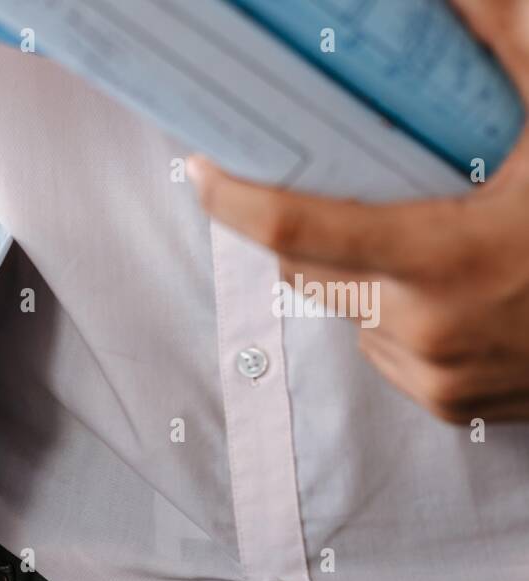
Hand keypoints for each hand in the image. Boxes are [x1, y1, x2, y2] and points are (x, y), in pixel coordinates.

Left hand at [188, 0, 528, 423]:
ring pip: (346, 312)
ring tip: (416, 236)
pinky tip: (445, 290)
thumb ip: (512, 57)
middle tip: (336, 186)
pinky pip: (383, 351)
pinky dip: (393, 317)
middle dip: (303, 230)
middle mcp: (427, 329)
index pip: (296, 231)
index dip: (235, 199)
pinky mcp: (450, 406)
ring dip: (356, 275)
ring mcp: (437, 376)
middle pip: (308, 273)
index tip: (201, 170)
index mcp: (445, 260)